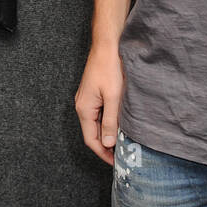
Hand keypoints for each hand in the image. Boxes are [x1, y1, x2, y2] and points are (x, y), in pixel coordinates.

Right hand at [74, 43, 124, 165]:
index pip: (91, 139)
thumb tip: (108, 144)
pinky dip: (109, 121)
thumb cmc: (110, 67)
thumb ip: (110, 121)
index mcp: (84, 109)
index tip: (116, 162)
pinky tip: (120, 122)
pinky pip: (100, 113)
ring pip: (97, 123)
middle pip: (93, 132)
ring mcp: (87, 99)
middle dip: (106, 145)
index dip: (103, 153)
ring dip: (109, 133)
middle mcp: (82, 106)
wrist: (108, 44)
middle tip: (122, 154)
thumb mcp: (113, 97)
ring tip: (123, 141)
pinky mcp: (94, 92)